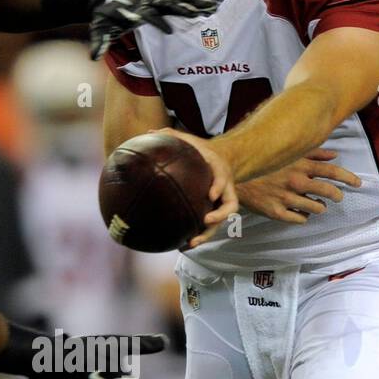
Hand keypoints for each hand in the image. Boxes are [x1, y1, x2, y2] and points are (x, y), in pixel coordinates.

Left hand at [88, 0, 217, 59]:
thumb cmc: (105, 15)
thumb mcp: (99, 28)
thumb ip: (98, 42)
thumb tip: (93, 57)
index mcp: (135, 10)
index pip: (147, 16)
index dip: (156, 22)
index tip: (168, 31)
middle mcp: (148, 2)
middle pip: (167, 4)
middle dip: (181, 9)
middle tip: (196, 14)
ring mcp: (157, 0)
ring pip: (178, 0)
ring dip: (195, 4)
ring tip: (212, 7)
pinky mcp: (163, 0)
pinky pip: (182, 0)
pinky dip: (196, 2)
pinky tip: (212, 5)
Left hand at [154, 127, 238, 247]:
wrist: (220, 161)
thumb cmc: (202, 151)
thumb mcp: (191, 141)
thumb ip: (173, 136)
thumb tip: (149, 132)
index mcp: (220, 173)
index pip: (223, 180)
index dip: (219, 187)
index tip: (211, 195)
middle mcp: (225, 191)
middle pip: (229, 207)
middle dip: (219, 216)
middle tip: (206, 221)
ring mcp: (220, 204)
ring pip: (219, 223)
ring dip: (206, 235)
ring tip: (190, 243)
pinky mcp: (213, 213)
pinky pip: (207, 228)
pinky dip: (196, 237)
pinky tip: (180, 245)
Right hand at [236, 150, 361, 223]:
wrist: (236, 177)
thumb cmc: (264, 164)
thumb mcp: (288, 153)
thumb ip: (313, 153)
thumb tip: (334, 155)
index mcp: (300, 166)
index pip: (332, 172)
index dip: (348, 178)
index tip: (357, 184)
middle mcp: (297, 182)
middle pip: (328, 192)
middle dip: (337, 196)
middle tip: (338, 197)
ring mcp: (287, 198)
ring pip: (315, 208)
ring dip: (319, 207)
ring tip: (318, 205)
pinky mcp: (277, 212)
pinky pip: (299, 219)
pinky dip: (303, 216)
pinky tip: (301, 213)